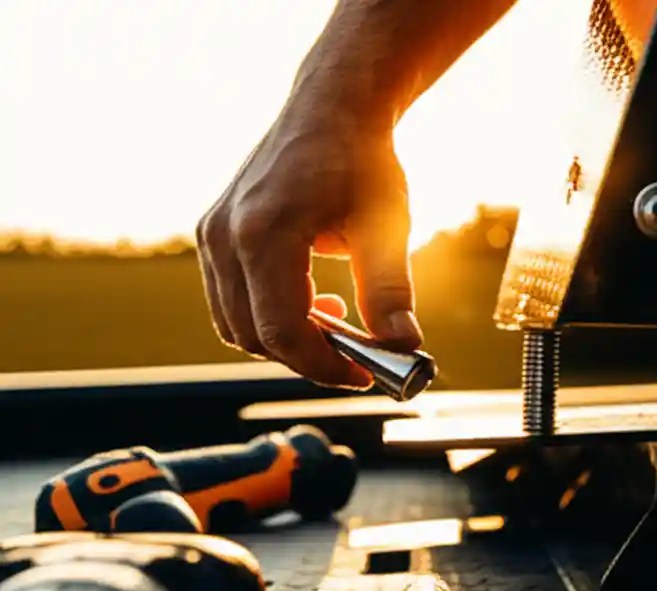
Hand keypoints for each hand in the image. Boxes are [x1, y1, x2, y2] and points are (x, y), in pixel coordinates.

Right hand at [196, 107, 422, 387]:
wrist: (332, 108)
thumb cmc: (362, 161)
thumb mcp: (385, 227)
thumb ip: (390, 292)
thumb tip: (404, 347)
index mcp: (264, 233)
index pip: (282, 331)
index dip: (324, 365)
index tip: (364, 375)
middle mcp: (225, 235)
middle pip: (254, 335)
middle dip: (308, 356)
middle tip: (359, 355)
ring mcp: (211, 233)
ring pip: (236, 324)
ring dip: (287, 338)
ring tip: (339, 320)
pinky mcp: (212, 232)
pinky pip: (230, 300)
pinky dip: (268, 315)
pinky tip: (313, 300)